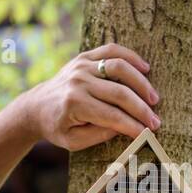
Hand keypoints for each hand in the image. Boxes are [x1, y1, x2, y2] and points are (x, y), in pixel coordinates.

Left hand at [22, 43, 158, 150]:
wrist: (36, 107)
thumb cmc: (57, 127)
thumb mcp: (74, 141)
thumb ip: (100, 135)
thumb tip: (127, 126)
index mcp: (75, 104)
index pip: (112, 115)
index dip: (133, 125)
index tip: (149, 133)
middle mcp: (79, 82)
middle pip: (120, 93)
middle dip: (142, 109)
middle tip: (155, 121)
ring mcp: (81, 66)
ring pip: (119, 68)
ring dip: (141, 83)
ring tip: (153, 98)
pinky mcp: (84, 57)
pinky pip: (111, 51)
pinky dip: (131, 57)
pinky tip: (145, 68)